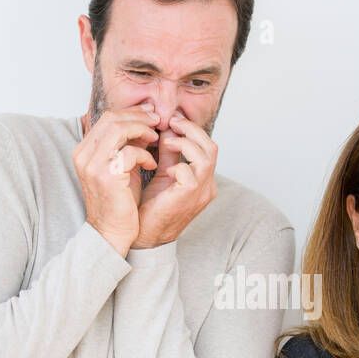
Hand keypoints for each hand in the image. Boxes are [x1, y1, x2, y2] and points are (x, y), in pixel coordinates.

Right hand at [71, 104, 159, 254]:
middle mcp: (83, 155)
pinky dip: (145, 155)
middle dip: (139, 116)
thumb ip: (128, 144)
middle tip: (157, 120)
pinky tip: (152, 165)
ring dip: (142, 130)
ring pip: (119, 129)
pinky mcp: (106, 176)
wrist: (112, 232)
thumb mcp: (123, 167)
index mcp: (84, 151)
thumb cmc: (120, 201)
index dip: (131, 112)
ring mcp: (92, 165)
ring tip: (155, 139)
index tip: (151, 114)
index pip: (107, 118)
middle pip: (112, 118)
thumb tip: (145, 122)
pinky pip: (129, 152)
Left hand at [133, 109, 216, 248]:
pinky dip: (176, 164)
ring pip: (206, 155)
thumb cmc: (153, 208)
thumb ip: (168, 152)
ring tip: (165, 141)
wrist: (147, 237)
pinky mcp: (190, 197)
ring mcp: (202, 192)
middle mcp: (207, 185)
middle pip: (211, 146)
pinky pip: (189, 172)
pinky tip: (163, 169)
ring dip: (184, 142)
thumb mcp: (162, 173)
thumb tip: (167, 128)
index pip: (207, 146)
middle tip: (171, 122)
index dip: (191, 130)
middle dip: (191, 129)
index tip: (172, 120)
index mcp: (203, 179)